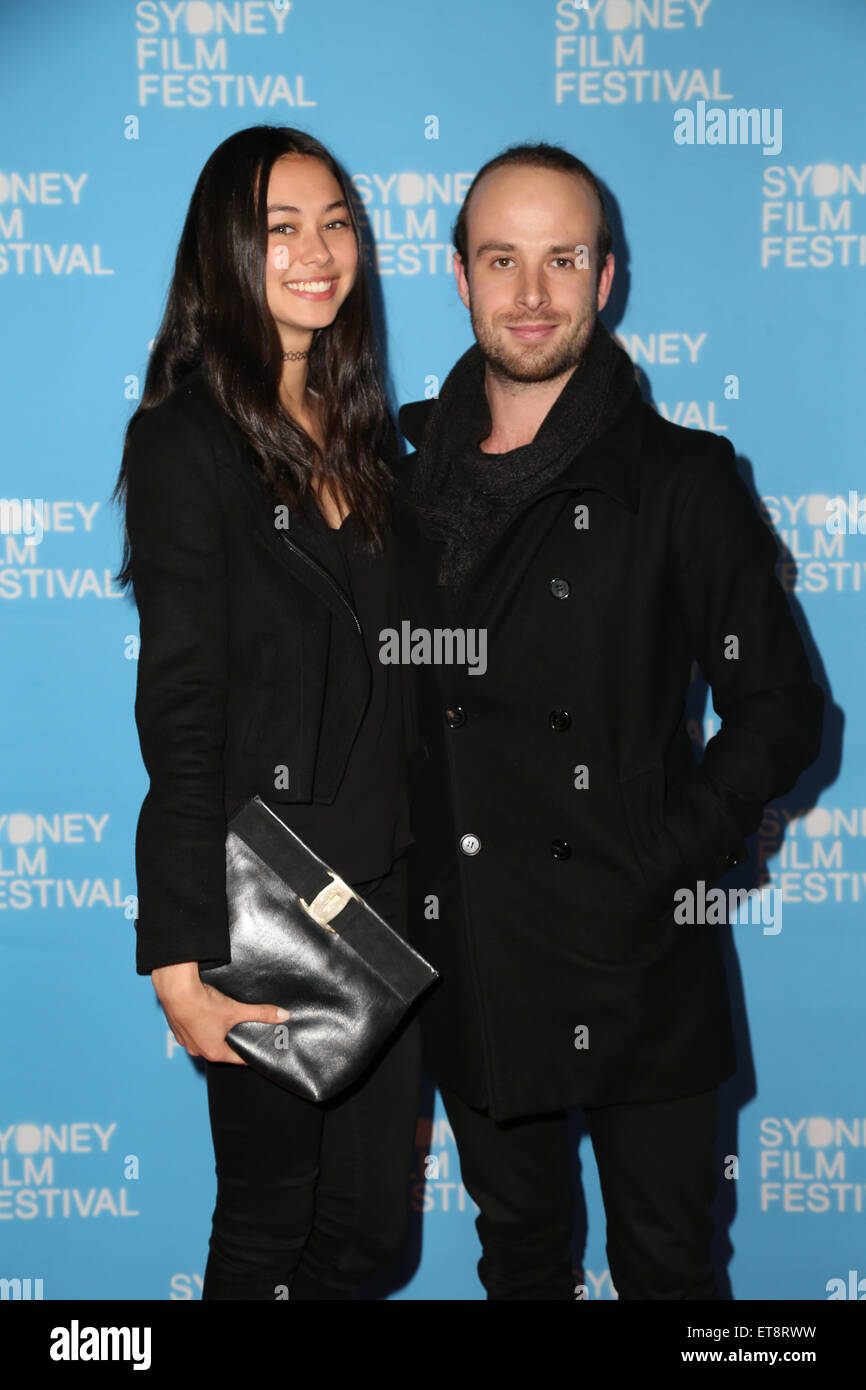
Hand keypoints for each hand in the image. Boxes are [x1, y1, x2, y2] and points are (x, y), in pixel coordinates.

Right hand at [151, 961, 288, 1063]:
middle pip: (220, 1049)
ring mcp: (185, 1041)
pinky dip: (200, 1026)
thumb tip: (283, 1015)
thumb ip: (261, 1013)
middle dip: (232, 1041)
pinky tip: (206, 1014)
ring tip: (224, 1021)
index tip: (258, 1051)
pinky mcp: (177, 1029)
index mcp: (213, 1052)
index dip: (249, 1053)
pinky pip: (193, 1031)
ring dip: (214, 1033)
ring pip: (204, 1040)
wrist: (176, 991)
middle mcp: (197, 1051)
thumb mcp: (236, 1010)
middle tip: (242, 1031)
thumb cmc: (203, 1004)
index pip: (237, 1058)